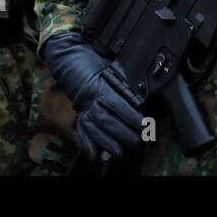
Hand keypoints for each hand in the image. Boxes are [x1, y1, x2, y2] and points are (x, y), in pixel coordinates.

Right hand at [42, 32, 143, 162]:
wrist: (72, 61)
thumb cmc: (97, 63)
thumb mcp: (115, 68)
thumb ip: (126, 83)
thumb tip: (141, 96)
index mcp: (101, 88)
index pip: (119, 105)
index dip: (132, 117)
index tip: (144, 124)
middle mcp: (90, 100)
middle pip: (106, 121)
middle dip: (122, 133)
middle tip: (136, 141)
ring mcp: (82, 109)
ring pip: (94, 129)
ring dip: (107, 143)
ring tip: (119, 153)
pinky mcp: (78, 114)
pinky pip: (81, 131)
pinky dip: (87, 145)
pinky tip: (94, 155)